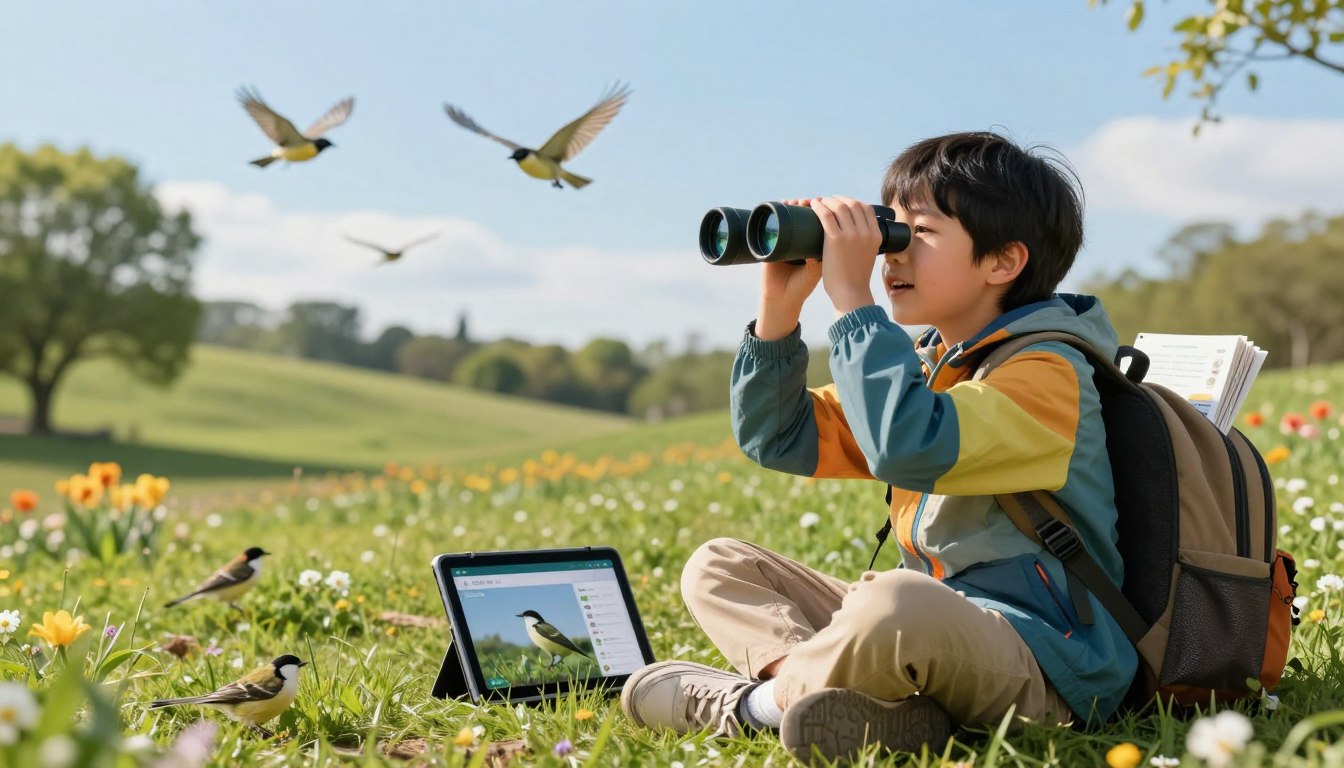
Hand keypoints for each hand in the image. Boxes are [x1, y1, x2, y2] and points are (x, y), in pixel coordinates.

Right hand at [755, 198, 822, 339]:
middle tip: (812, 201)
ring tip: (798, 201)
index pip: (818, 222)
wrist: (782, 297)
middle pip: (804, 215)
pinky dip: (779, 211)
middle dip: (809, 204)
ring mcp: (784, 239)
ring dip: (794, 205)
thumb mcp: (818, 269)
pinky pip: (775, 221)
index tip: (828, 203)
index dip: (823, 211)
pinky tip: (784, 203)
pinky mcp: (770, 241)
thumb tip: (834, 238)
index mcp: (811, 244)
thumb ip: (825, 256)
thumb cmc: (803, 286)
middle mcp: (798, 239)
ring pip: (790, 215)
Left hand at [813, 196, 879, 314]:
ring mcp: (851, 234)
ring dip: (827, 200)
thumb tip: (854, 235)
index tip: (842, 203)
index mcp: (875, 235)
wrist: (850, 293)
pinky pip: (826, 215)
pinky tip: (813, 205)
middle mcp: (865, 232)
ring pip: (839, 206)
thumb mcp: (868, 255)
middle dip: (839, 199)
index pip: (866, 208)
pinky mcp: (835, 239)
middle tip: (828, 201)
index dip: (852, 201)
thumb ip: (864, 243)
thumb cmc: (855, 278)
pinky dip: (819, 207)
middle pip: (852, 203)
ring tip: (819, 202)